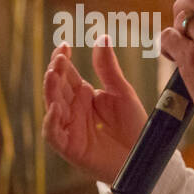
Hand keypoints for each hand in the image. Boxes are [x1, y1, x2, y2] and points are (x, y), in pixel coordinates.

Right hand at [43, 35, 147, 183]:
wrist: (144, 156)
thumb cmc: (133, 125)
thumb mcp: (122, 92)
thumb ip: (108, 68)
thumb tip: (102, 36)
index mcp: (83, 95)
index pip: (66, 74)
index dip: (61, 60)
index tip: (64, 45)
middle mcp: (72, 110)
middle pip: (57, 88)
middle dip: (55, 72)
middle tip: (59, 58)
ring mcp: (69, 128)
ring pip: (52, 107)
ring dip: (50, 92)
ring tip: (53, 75)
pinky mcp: (70, 148)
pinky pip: (53, 135)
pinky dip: (50, 122)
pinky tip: (54, 109)